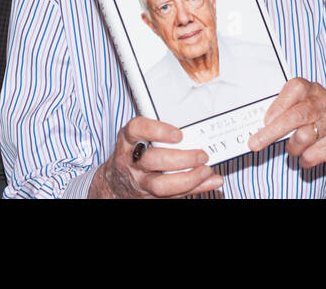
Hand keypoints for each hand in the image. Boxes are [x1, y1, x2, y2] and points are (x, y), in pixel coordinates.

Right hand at [88, 117, 221, 198]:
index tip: (178, 134)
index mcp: (128, 140)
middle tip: (201, 155)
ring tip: (206, 170)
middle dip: (181, 159)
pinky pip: (173, 195)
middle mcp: (131, 161)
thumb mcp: (140, 137)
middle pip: (153, 160)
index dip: (157, 131)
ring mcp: (139, 181)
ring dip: (189, 178)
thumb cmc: (134, 153)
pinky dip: (196, 188)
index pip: (137, 130)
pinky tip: (210, 181)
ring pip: (161, 185)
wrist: (115, 181)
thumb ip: (162, 132)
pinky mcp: (149, 197)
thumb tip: (197, 128)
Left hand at [247, 78, 325, 176]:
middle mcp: (325, 101)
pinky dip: (305, 161)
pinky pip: (311, 155)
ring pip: (302, 137)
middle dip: (272, 132)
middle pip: (296, 115)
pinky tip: (309, 157)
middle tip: (254, 144)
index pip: (294, 88)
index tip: (264, 121)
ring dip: (293, 148)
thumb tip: (257, 126)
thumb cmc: (319, 124)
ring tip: (297, 148)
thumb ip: (285, 112)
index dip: (278, 105)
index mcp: (313, 89)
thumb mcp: (305, 111)